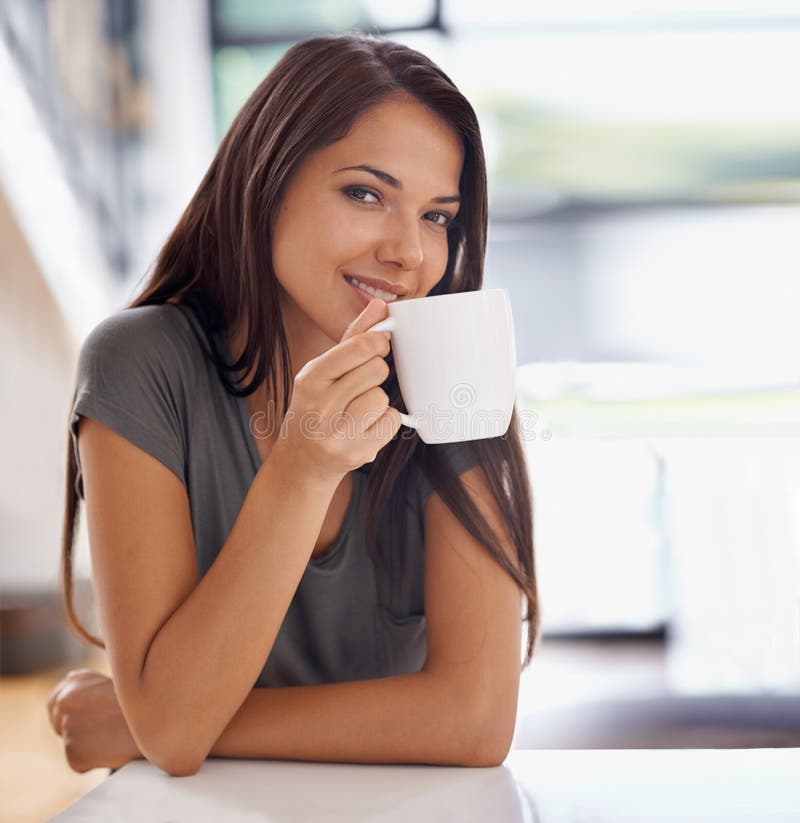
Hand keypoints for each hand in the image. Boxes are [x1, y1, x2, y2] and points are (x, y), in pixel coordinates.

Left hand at [46, 668, 141, 772]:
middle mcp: (65, 702)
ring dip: (89, 743)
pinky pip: (79, 760)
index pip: (57, 699)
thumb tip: (81, 703)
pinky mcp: (72, 754)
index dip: (71, 709)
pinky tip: (114, 749)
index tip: (85, 716)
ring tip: (115, 735)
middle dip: (75, 727)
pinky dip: (94, 759)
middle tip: (101, 729)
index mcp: (75, 681)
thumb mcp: (117, 681)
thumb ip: (92, 689)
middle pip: (57, 722)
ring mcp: (67, 728)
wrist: (159, 719)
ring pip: (71, 742)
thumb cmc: (145, 698)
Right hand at [274, 297, 402, 483]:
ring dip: (377, 401)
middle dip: (374, 374)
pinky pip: (392, 421)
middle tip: (359, 385)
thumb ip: (351, 338)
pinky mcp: (358, 453)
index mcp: (310, 379)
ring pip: (383, 397)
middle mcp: (321, 407)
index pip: (358, 347)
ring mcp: (339, 434)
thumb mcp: (321, 372)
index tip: (378, 346)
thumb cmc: (315, 408)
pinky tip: (363, 428)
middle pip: (376, 370)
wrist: (301, 463)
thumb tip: (379, 305)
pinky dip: (384, 422)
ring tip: (355, 411)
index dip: (378, 342)